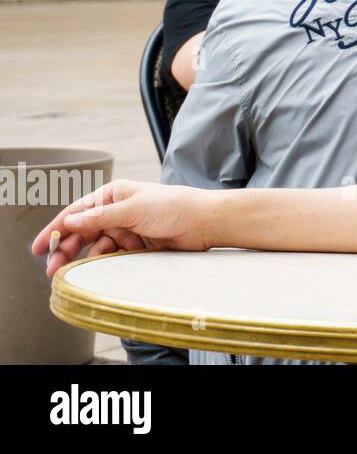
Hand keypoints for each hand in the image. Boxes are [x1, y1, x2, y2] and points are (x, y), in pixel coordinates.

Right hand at [32, 179, 215, 277]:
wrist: (206, 222)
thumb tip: (69, 222)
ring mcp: (127, 229)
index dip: (56, 228)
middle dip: (66, 248)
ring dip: (82, 258)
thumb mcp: (133, 210)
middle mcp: (118, 211)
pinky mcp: (137, 245)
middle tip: (52, 268)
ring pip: (96, 246)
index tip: (40, 246)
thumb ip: (100, 217)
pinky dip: (101, 263)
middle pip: (83, 231)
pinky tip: (93, 270)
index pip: (78, 212)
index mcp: (114, 194)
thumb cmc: (175, 206)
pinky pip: (112, 256)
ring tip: (68, 272)